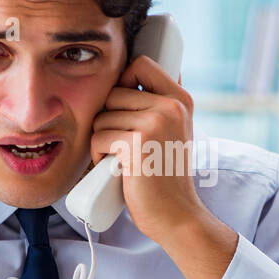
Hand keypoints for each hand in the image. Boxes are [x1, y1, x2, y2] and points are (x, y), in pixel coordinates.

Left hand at [89, 56, 237, 278]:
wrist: (175, 214)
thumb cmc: (166, 175)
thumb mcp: (175, 131)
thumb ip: (159, 103)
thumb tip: (135, 71)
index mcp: (180, 99)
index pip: (141, 64)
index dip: (122, 81)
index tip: (123, 107)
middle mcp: (171, 106)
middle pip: (113, 92)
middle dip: (108, 119)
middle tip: (121, 144)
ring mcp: (155, 123)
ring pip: (102, 116)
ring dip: (102, 140)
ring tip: (120, 159)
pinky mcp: (137, 143)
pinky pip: (99, 137)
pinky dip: (98, 155)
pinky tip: (115, 168)